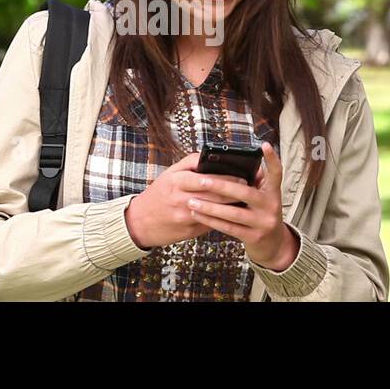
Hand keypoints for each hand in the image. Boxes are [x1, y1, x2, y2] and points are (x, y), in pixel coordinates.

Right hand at [124, 152, 249, 248]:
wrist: (140, 221)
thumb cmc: (158, 194)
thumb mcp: (169, 174)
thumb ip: (190, 163)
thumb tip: (210, 156)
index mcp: (176, 182)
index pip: (206, 179)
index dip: (226, 179)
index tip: (242, 176)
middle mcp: (181, 200)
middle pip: (215, 197)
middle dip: (235, 192)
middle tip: (249, 188)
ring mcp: (185, 217)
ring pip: (216, 212)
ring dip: (233, 206)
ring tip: (246, 200)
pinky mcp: (189, 232)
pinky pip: (211, 224)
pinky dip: (224, 218)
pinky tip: (234, 214)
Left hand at [183, 142, 298, 271]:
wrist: (273, 245)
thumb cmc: (261, 214)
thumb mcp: (263, 198)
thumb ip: (253, 183)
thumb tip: (233, 164)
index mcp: (273, 192)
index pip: (276, 173)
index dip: (272, 159)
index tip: (263, 145)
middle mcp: (271, 206)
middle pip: (245, 193)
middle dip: (221, 186)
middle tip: (201, 180)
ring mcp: (263, 223)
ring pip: (233, 213)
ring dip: (210, 207)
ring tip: (192, 201)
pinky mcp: (254, 237)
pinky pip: (229, 227)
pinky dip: (211, 221)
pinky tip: (198, 215)